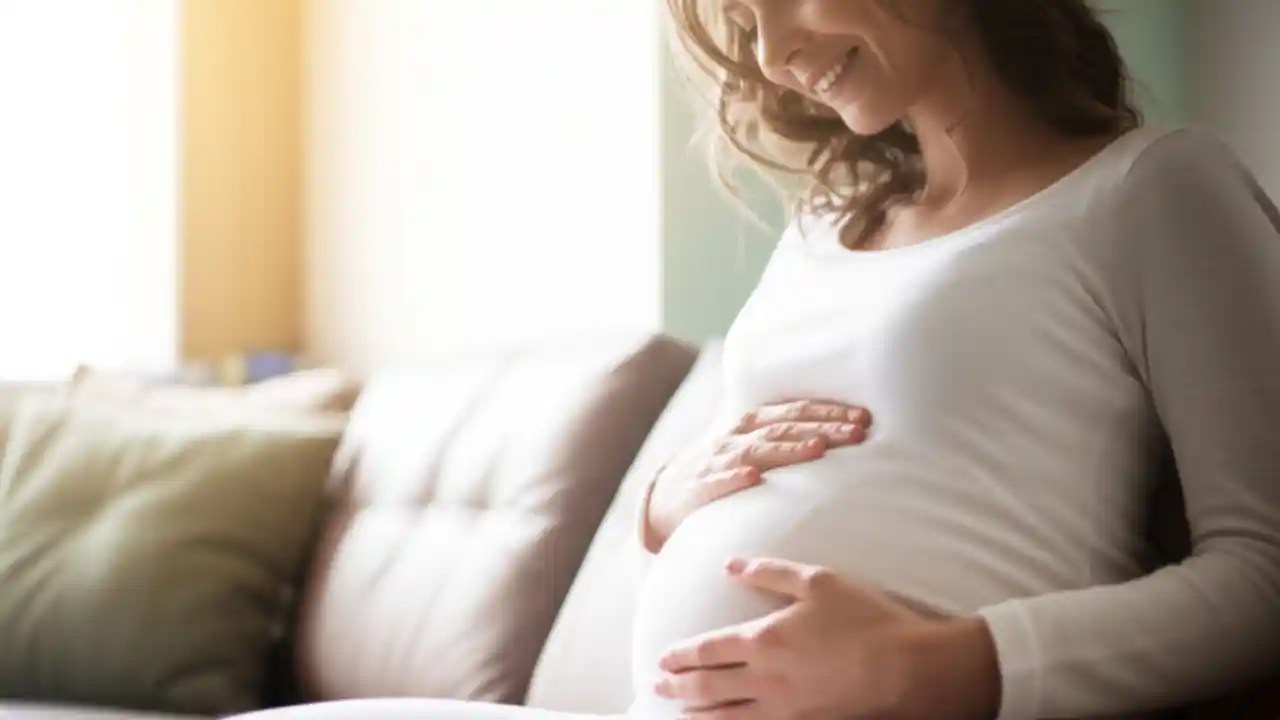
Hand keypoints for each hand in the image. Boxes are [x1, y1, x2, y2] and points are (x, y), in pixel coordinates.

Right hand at [644, 399, 871, 551]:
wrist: (665, 498)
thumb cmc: (718, 469)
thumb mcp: (747, 445)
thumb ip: (784, 436)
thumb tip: (836, 431)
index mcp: (751, 423)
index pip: (795, 411)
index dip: (828, 411)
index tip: (863, 417)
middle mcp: (736, 436)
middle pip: (785, 427)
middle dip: (822, 428)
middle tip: (857, 433)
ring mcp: (718, 460)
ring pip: (757, 450)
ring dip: (788, 449)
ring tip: (816, 450)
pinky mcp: (701, 487)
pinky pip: (718, 482)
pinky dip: (735, 478)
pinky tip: (752, 478)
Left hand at [654, 558, 1001, 719]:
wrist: (904, 668)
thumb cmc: (863, 618)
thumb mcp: (817, 580)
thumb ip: (769, 571)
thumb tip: (730, 565)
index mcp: (763, 639)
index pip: (706, 649)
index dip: (680, 654)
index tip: (662, 657)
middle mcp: (764, 678)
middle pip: (706, 686)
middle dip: (677, 686)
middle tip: (657, 685)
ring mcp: (781, 707)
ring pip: (725, 715)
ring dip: (696, 712)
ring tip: (679, 710)